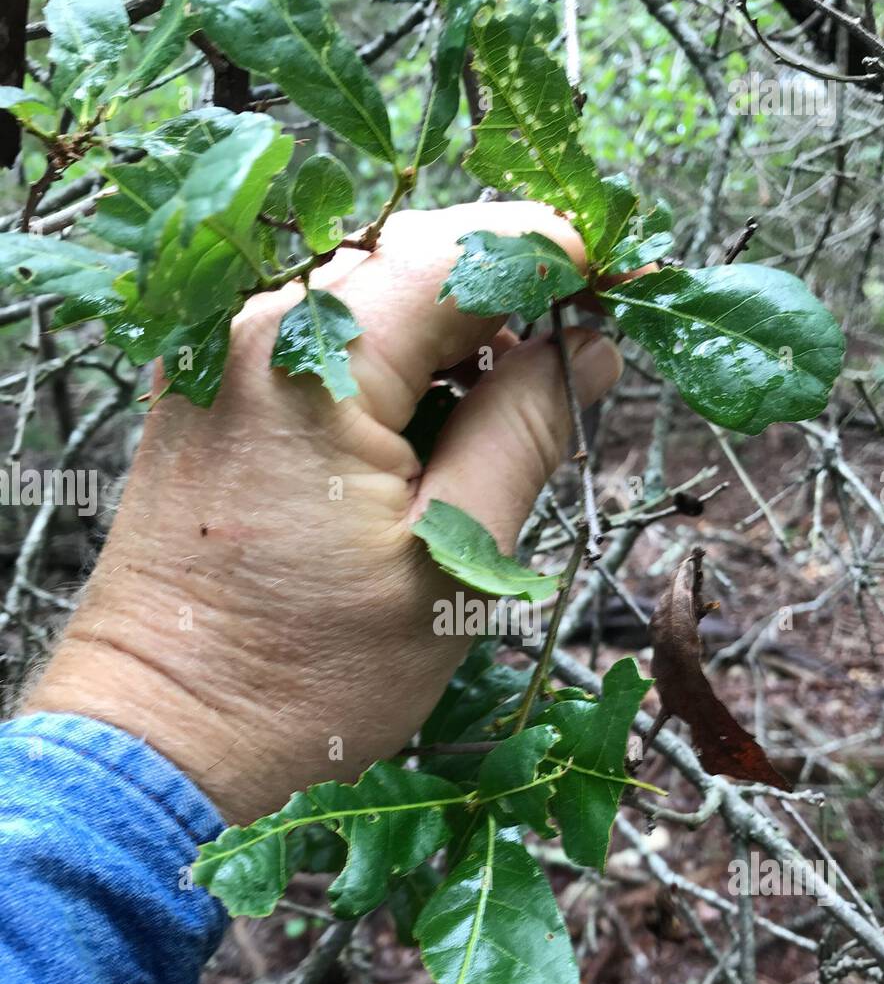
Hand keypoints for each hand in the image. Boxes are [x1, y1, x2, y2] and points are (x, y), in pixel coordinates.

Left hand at [24, 202, 621, 823]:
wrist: (167, 733)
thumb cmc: (310, 674)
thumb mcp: (451, 557)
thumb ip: (526, 431)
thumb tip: (589, 347)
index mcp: (311, 360)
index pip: (455, 250)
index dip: (550, 258)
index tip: (615, 294)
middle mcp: (246, 331)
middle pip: (408, 259)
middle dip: (503, 291)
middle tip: (574, 360)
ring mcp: (216, 359)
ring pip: (365, 296)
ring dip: (447, 332)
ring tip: (509, 408)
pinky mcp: (209, 395)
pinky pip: (319, 340)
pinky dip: (389, 363)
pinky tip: (430, 423)